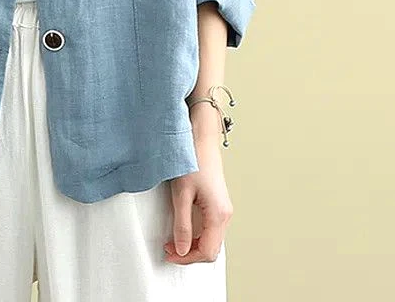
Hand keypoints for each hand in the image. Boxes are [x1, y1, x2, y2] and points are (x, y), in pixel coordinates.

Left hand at [163, 117, 232, 264]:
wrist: (200, 138)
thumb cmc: (192, 160)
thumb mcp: (181, 194)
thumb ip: (182, 225)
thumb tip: (181, 249)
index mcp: (218, 214)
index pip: (207, 251)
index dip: (187, 257)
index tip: (170, 253)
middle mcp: (225, 214)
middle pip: (211, 248)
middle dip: (190, 253)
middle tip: (169, 248)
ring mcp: (223, 209)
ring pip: (212, 239)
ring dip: (193, 244)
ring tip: (173, 238)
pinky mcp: (218, 203)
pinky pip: (210, 228)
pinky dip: (197, 234)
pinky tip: (184, 228)